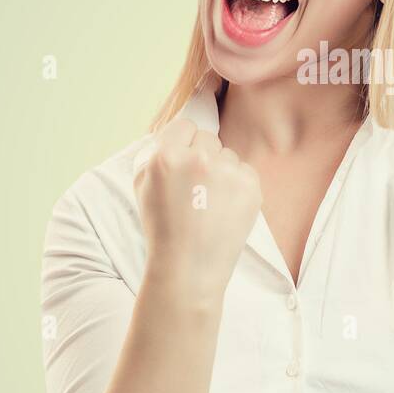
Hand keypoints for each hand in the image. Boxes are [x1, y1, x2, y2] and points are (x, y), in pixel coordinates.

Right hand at [133, 117, 262, 305]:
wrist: (188, 267)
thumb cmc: (163, 227)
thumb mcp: (143, 185)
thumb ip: (156, 152)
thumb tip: (178, 132)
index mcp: (167, 156)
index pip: (185, 126)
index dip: (183, 144)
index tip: (183, 162)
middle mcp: (198, 159)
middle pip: (208, 137)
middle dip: (202, 156)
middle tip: (195, 187)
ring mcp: (227, 172)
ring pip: (228, 155)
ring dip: (221, 171)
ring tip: (209, 202)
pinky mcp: (250, 186)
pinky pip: (245, 171)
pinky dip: (238, 186)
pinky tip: (224, 208)